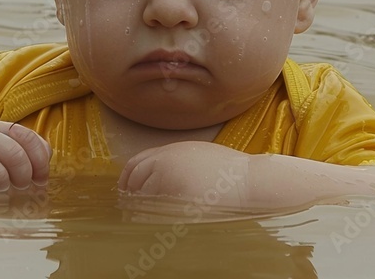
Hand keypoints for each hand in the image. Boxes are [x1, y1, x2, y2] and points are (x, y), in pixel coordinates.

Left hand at [118, 141, 250, 207]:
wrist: (249, 182)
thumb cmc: (228, 171)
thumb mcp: (196, 153)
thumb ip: (171, 160)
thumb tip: (150, 176)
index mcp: (169, 152)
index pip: (135, 164)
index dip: (126, 178)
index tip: (126, 189)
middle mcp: (165, 164)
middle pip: (134, 180)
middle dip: (129, 194)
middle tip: (130, 206)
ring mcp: (169, 183)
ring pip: (142, 197)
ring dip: (140, 207)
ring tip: (143, 217)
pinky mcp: (177, 202)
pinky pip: (155, 212)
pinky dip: (151, 218)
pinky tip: (157, 222)